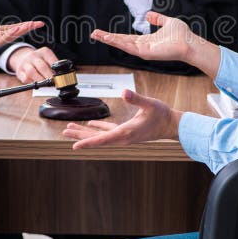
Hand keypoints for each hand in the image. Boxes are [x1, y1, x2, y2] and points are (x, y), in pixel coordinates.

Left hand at [0, 0, 43, 75]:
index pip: (11, 27)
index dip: (23, 25)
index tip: (34, 22)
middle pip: (15, 31)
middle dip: (27, 27)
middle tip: (40, 24)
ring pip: (11, 36)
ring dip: (21, 30)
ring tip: (32, 25)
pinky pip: (1, 40)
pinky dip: (9, 35)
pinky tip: (16, 31)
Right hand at [7, 46, 58, 82]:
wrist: (23, 58)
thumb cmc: (40, 61)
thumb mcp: (48, 59)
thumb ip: (54, 67)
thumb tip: (60, 78)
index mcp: (44, 52)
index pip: (52, 60)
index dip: (56, 70)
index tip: (60, 77)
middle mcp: (34, 56)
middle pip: (42, 67)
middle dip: (49, 77)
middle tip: (54, 83)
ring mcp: (25, 63)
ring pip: (32, 72)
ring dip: (40, 80)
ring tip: (46, 85)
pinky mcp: (20, 71)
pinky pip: (25, 78)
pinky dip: (32, 83)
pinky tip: (37, 84)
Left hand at [62, 89, 181, 148]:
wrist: (172, 126)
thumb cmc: (162, 115)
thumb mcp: (150, 104)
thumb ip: (137, 99)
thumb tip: (124, 92)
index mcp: (126, 133)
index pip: (103, 139)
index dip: (88, 142)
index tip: (75, 146)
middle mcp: (123, 137)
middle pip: (97, 139)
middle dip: (81, 136)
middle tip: (65, 132)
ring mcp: (124, 136)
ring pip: (100, 136)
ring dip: (86, 133)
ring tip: (71, 129)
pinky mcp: (126, 132)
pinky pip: (108, 132)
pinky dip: (98, 129)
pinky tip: (90, 125)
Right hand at [91, 11, 220, 76]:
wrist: (190, 43)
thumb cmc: (182, 35)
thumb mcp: (167, 22)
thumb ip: (157, 18)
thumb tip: (148, 14)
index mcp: (146, 40)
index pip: (126, 38)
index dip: (115, 35)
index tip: (103, 32)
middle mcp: (142, 47)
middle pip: (121, 42)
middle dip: (107, 37)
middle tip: (93, 34)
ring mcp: (143, 51)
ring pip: (122, 45)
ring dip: (110, 39)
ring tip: (98, 35)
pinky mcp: (146, 53)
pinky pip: (130, 47)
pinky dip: (119, 43)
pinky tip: (110, 39)